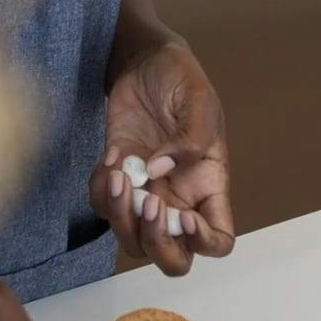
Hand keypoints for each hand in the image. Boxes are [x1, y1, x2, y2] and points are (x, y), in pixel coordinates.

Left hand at [91, 41, 232, 275]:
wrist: (144, 62)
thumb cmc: (182, 80)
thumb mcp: (200, 101)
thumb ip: (190, 138)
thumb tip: (161, 170)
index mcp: (209, 186)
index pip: (219, 240)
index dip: (204, 242)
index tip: (185, 216)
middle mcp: (179, 199)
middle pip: (173, 259)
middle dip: (157, 244)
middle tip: (148, 201)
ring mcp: (144, 192)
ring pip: (132, 241)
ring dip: (121, 217)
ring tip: (120, 172)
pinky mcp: (116, 178)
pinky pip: (103, 207)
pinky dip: (101, 189)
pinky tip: (112, 155)